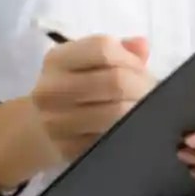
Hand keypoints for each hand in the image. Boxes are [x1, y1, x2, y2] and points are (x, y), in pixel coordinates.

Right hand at [28, 35, 154, 163]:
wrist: (44, 127)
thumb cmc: (77, 88)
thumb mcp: (91, 62)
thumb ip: (119, 50)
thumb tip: (141, 45)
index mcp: (57, 59)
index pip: (103, 48)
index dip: (130, 57)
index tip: (139, 68)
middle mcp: (51, 89)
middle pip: (115, 81)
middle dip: (142, 86)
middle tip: (151, 93)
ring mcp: (56, 123)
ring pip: (116, 113)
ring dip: (139, 111)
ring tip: (144, 111)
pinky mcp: (68, 150)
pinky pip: (111, 139)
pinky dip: (127, 133)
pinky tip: (129, 129)